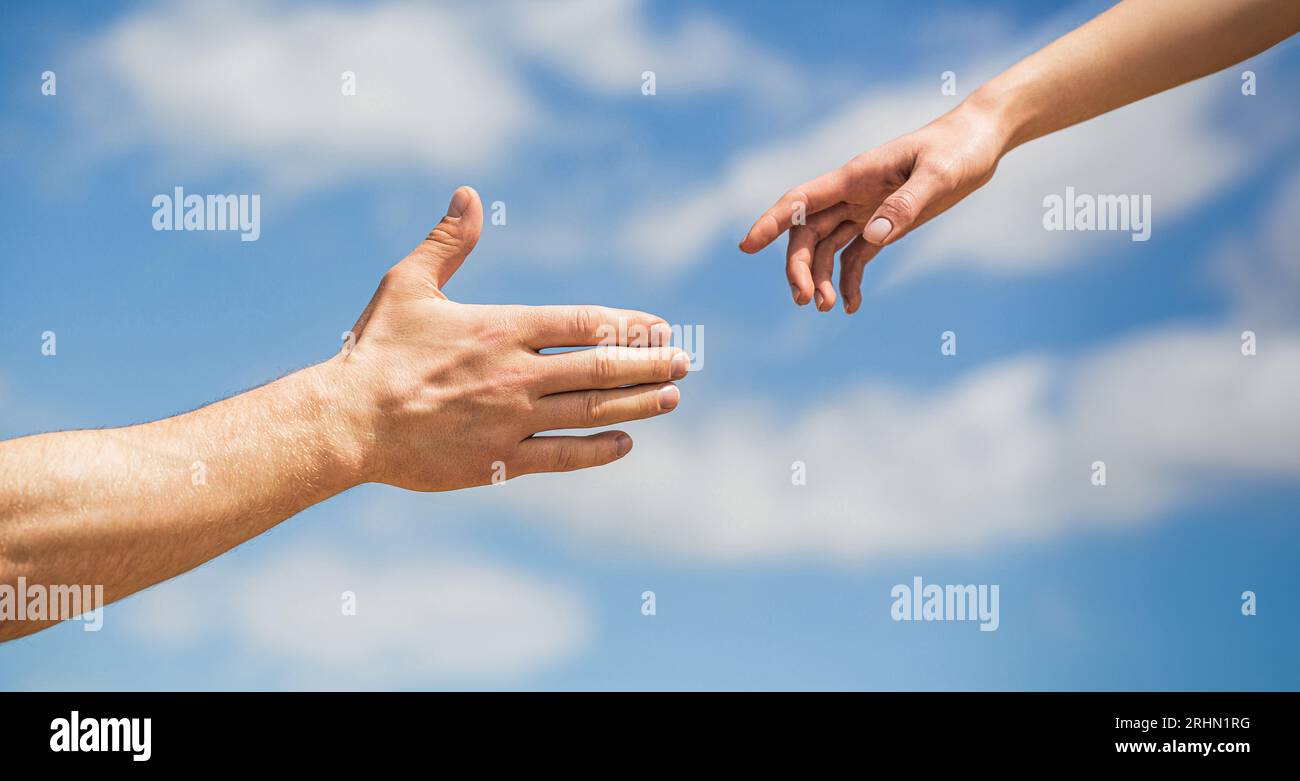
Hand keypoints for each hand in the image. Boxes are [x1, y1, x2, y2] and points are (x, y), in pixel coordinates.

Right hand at [324, 186, 687, 490]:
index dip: (628, 326)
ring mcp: (511, 420)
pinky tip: (625, 443)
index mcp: (501, 328)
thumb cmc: (376, 351)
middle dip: (648, 364)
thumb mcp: (408, 285)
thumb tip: (469, 194)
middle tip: (684, 362)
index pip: (583, 324)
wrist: (347, 421)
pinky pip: (562, 456)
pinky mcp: (499, 460)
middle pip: (600, 367)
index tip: (659, 328)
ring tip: (671, 397)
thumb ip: (447, 243)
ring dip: (637, 402)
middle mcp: (516, 374)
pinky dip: (598, 449)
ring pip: (591, 410)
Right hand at [739, 99, 1008, 313]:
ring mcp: (866, 209)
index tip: (747, 247)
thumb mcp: (940, 175)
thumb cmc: (961, 149)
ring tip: (826, 309)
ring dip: (820, 279)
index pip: (800, 201)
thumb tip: (873, 237)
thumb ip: (905, 205)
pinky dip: (848, 281)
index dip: (770, 223)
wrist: (981, 140)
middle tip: (805, 301)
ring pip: (826, 248)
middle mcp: (852, 194)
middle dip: (799, 268)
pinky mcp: (884, 223)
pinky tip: (850, 306)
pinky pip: (855, 256)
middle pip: (807, 233)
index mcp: (855, 176)